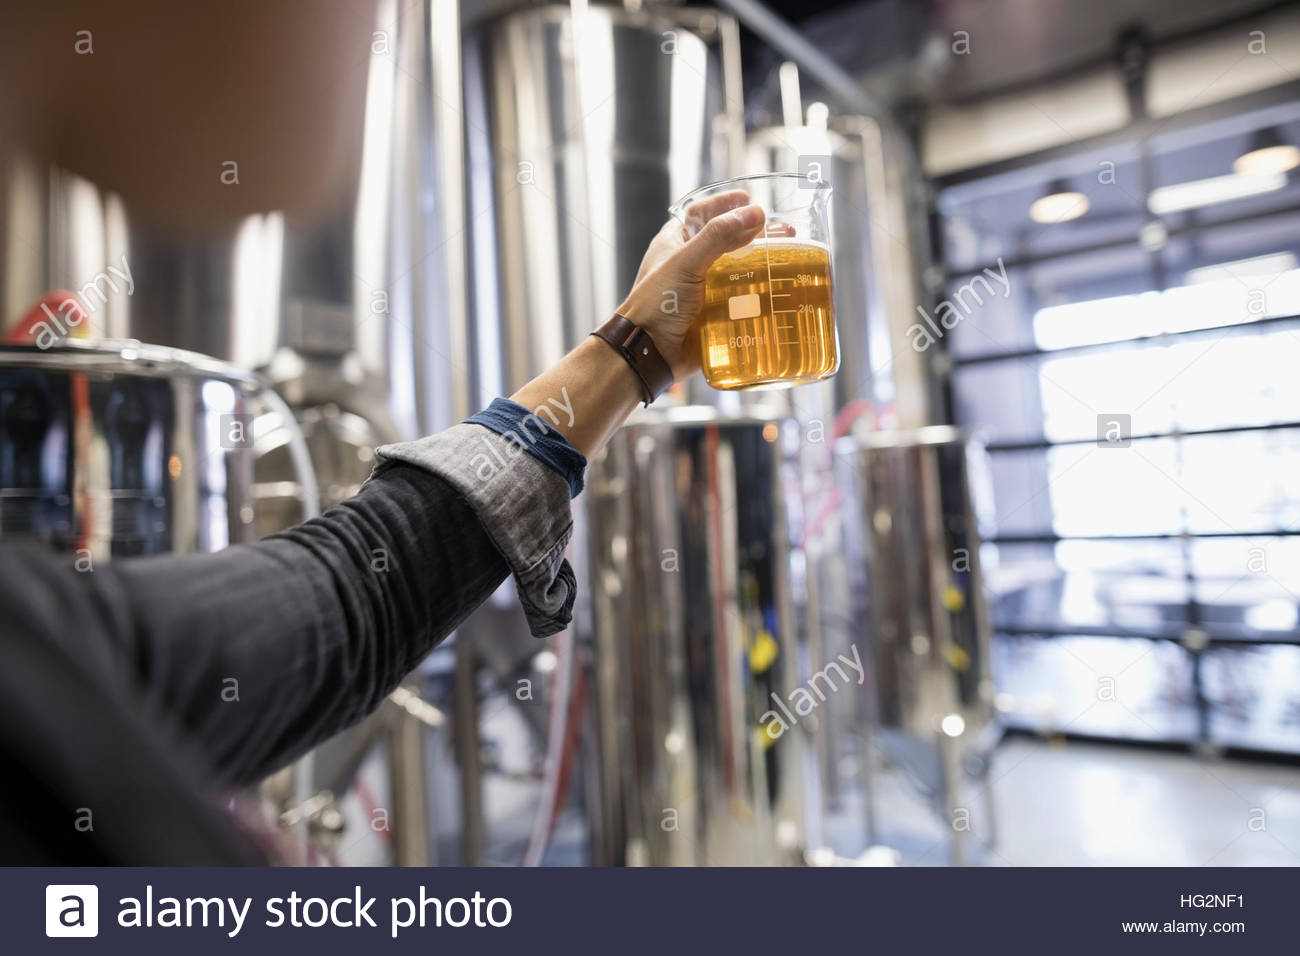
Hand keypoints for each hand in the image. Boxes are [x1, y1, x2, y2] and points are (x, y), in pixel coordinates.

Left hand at [617, 190, 764, 381]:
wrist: (649, 354)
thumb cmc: (656, 304)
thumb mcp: (685, 263)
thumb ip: (718, 237)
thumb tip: (755, 213)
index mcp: (675, 244)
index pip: (702, 214)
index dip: (725, 204)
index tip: (749, 199)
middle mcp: (689, 265)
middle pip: (727, 242)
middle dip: (753, 235)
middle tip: (782, 231)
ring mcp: (703, 290)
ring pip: (737, 271)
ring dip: (761, 265)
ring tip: (788, 258)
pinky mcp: (715, 314)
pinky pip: (741, 301)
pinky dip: (758, 295)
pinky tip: (778, 290)